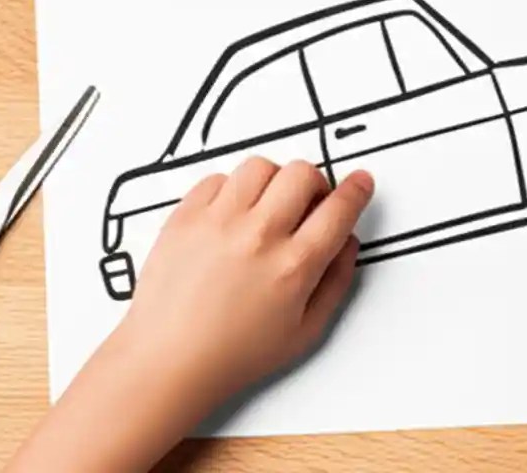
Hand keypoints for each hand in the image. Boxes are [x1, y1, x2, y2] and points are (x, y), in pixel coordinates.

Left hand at [120, 157, 372, 404]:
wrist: (167, 360)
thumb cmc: (230, 355)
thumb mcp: (304, 333)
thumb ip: (335, 284)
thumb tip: (347, 244)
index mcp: (293, 267)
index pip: (339, 209)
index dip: (356, 190)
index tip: (359, 184)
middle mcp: (258, 236)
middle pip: (303, 173)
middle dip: (316, 184)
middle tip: (309, 203)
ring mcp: (219, 222)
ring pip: (261, 166)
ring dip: (273, 182)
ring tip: (267, 207)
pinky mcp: (185, 216)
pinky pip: (217, 178)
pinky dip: (231, 190)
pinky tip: (232, 216)